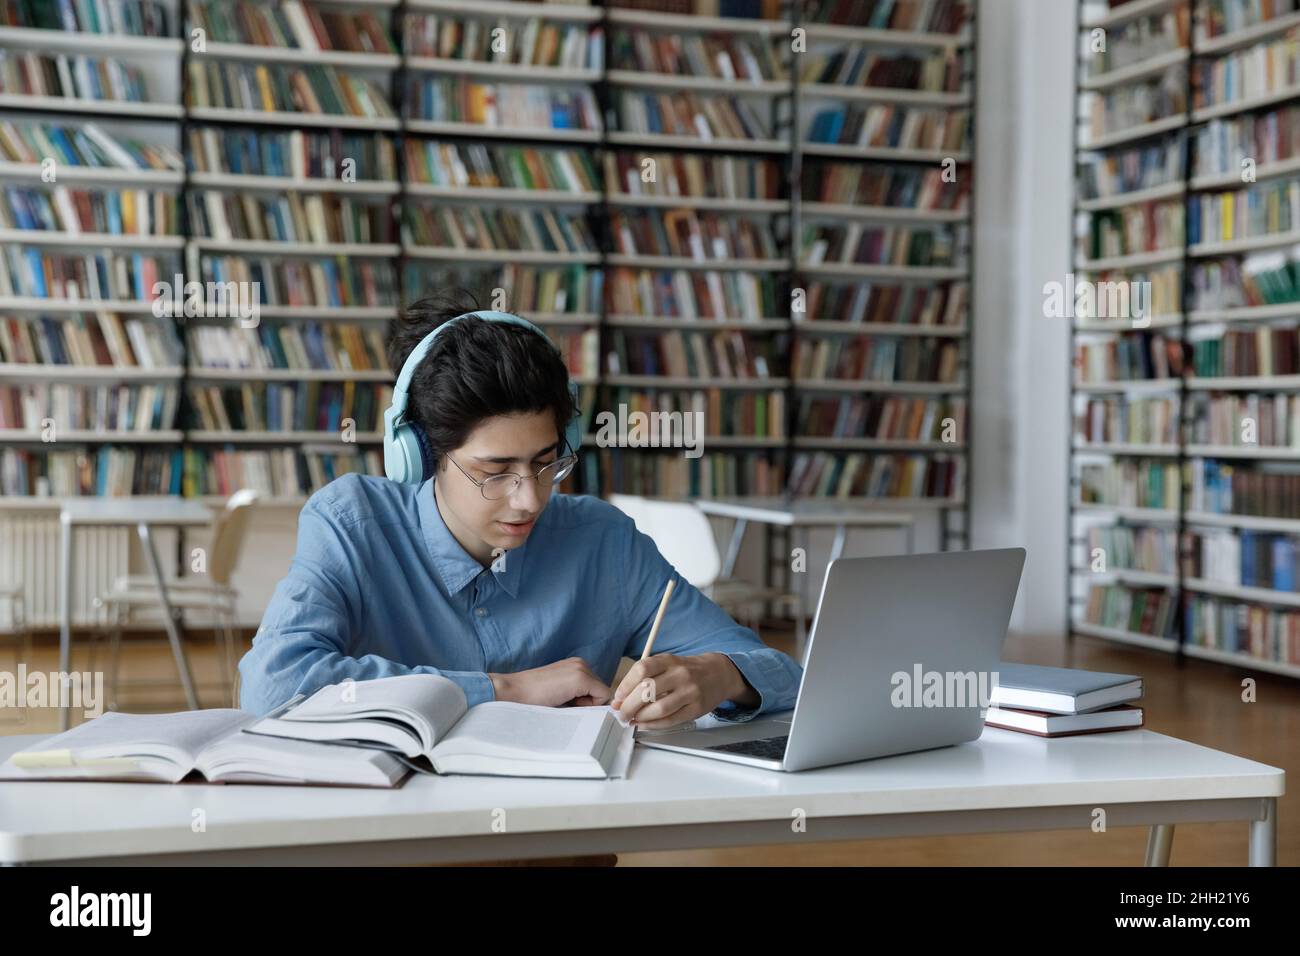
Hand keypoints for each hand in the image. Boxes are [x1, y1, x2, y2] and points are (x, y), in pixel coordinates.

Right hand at [489, 658, 611, 707]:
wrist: (513, 692)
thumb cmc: (532, 697)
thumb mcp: (559, 692)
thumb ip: (577, 695)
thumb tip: (597, 709)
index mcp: (575, 665)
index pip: (595, 688)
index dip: (586, 702)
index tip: (568, 704)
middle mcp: (581, 663)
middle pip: (600, 691)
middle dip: (588, 702)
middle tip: (564, 703)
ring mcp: (581, 669)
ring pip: (602, 694)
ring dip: (587, 703)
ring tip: (564, 702)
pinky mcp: (580, 678)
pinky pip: (602, 697)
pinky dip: (590, 706)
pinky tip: (568, 703)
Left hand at [611, 653, 750, 729]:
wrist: (718, 674)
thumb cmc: (687, 670)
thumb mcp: (668, 663)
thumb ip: (645, 677)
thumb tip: (620, 698)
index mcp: (669, 660)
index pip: (642, 670)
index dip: (625, 686)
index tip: (618, 698)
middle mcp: (680, 674)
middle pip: (648, 691)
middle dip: (629, 706)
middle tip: (621, 713)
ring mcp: (690, 692)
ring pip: (659, 708)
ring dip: (640, 717)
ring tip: (632, 719)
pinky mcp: (696, 709)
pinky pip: (671, 720)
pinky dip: (653, 725)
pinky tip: (645, 724)